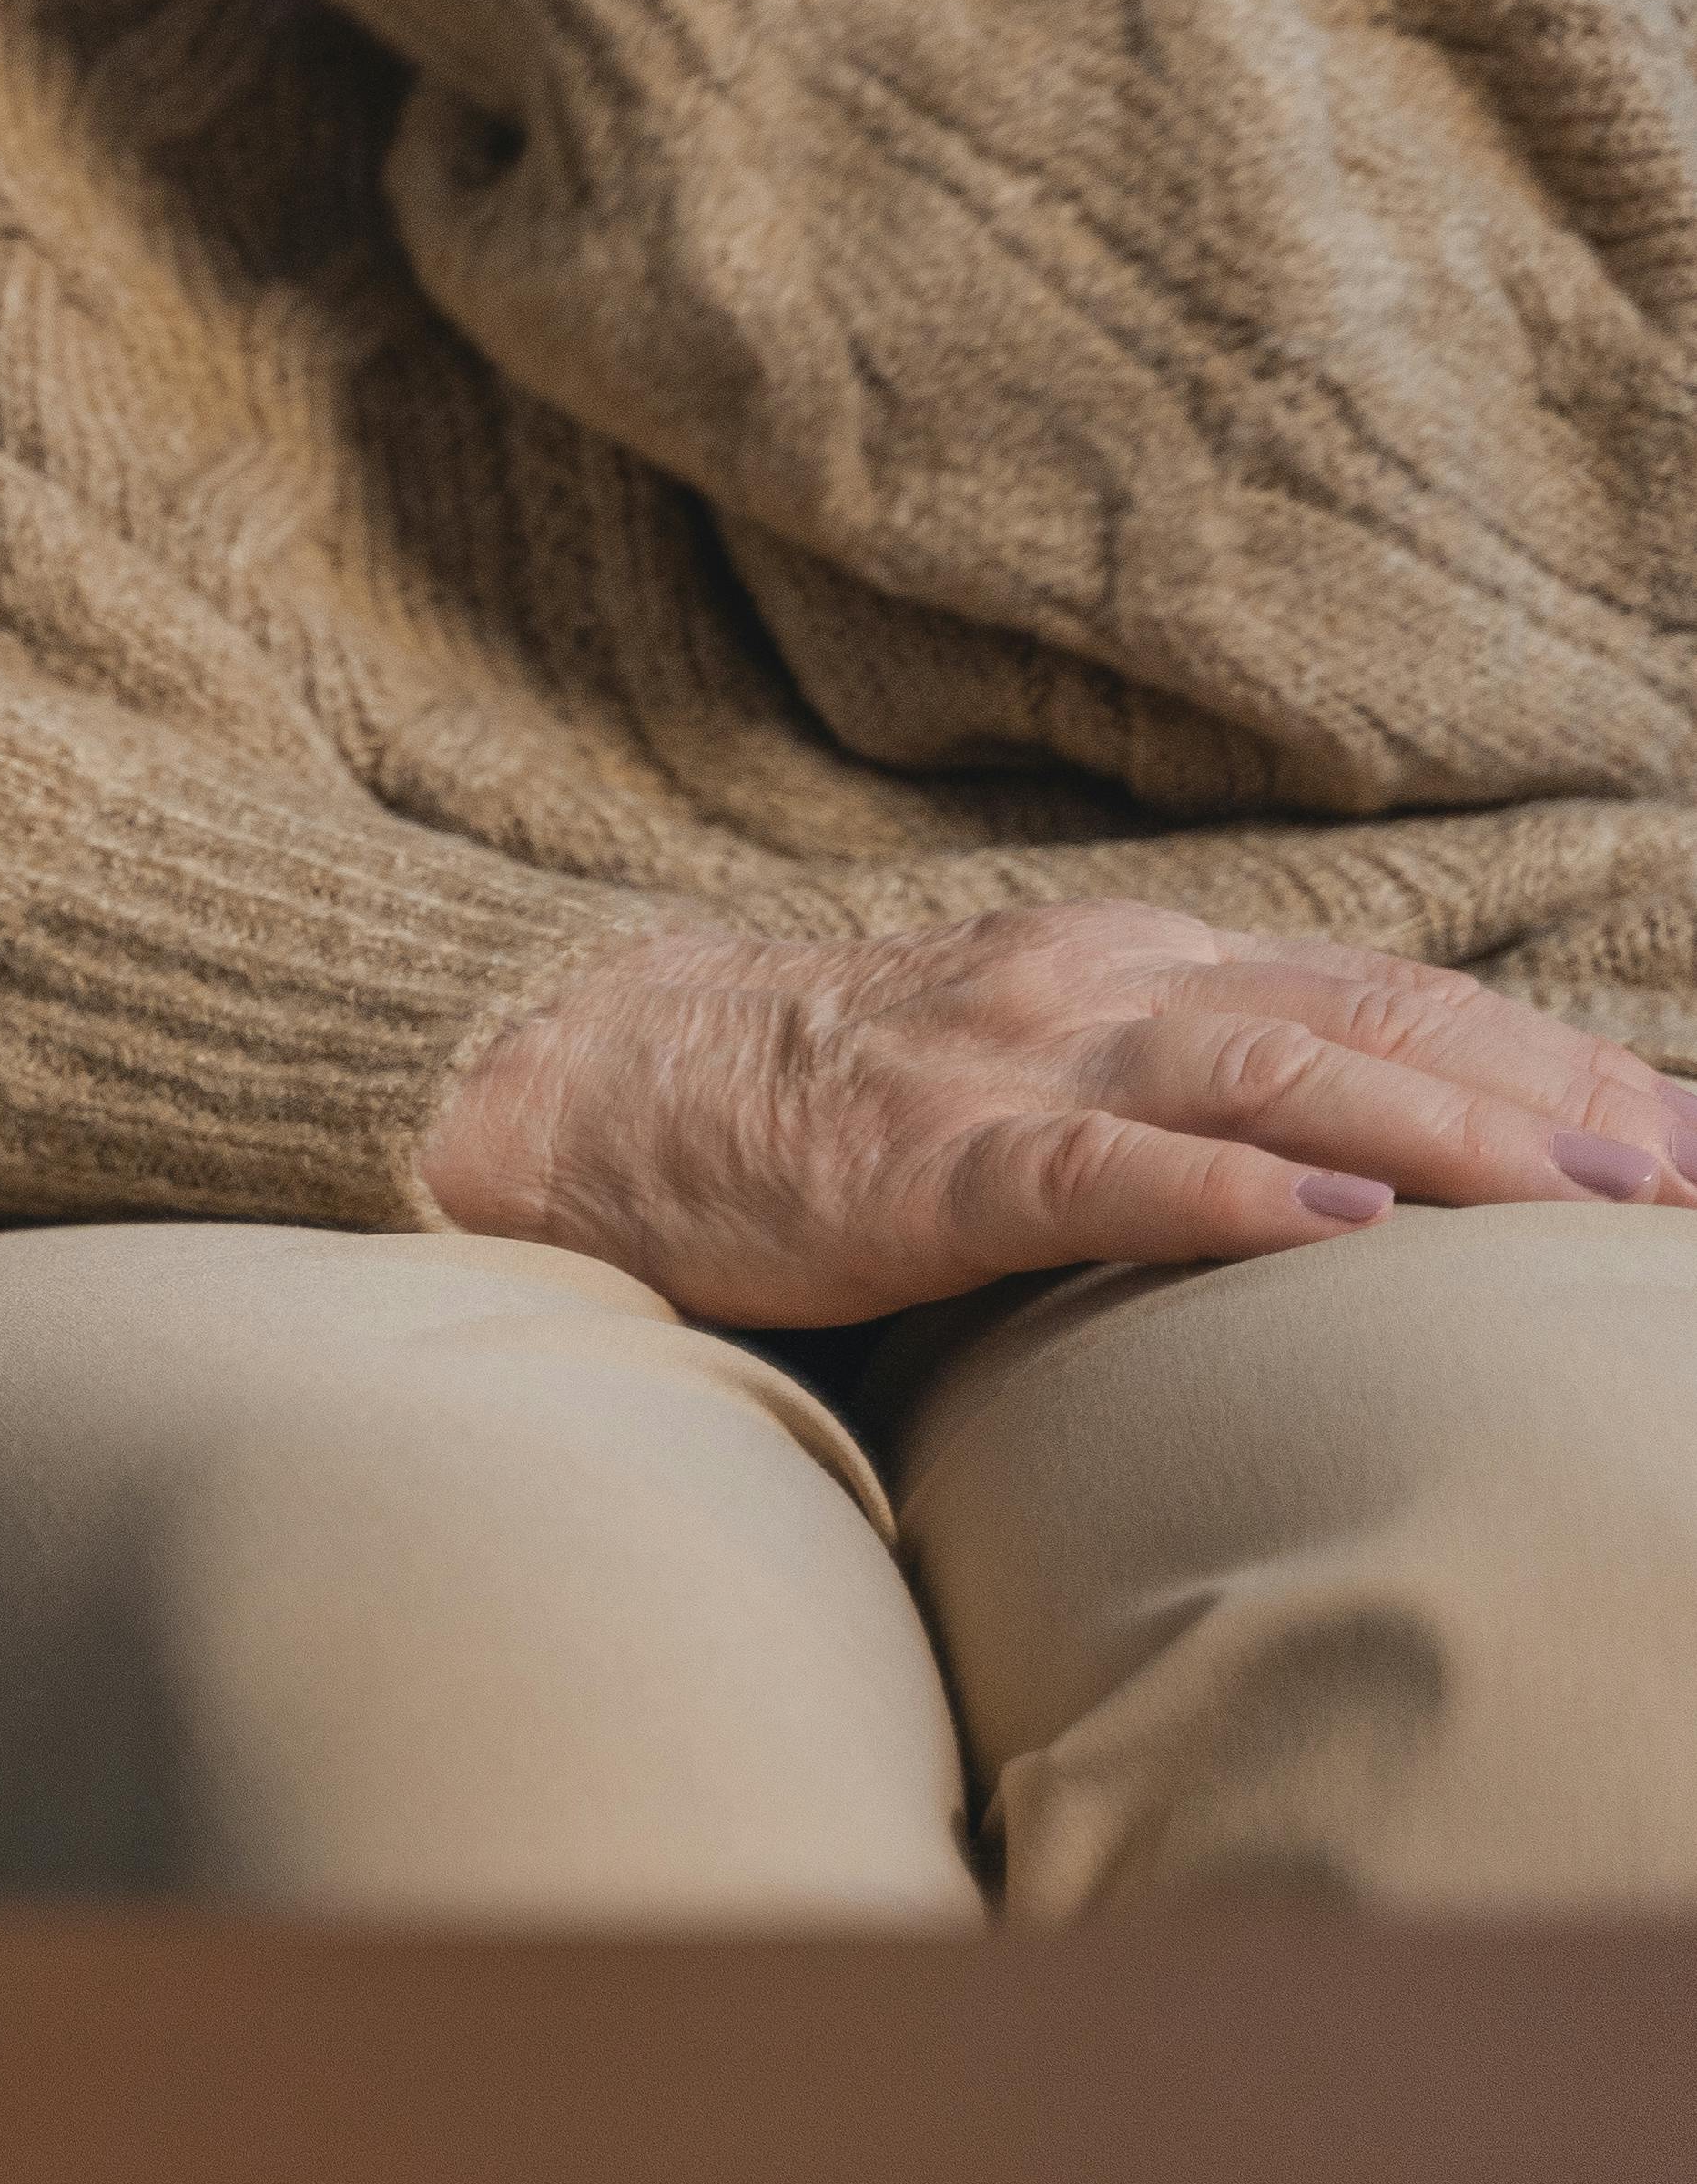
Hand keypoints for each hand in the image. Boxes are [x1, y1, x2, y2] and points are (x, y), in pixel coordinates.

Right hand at [422, 900, 1696, 1327]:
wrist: (596, 1085)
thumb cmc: (830, 1103)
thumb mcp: (1039, 1070)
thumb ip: (1188, 1095)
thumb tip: (1386, 1176)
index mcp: (1138, 967)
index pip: (1395, 997)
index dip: (1559, 1060)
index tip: (1695, 1135)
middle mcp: (1096, 985)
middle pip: (1373, 1021)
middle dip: (1560, 1099)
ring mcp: (1007, 1064)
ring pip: (1270, 1073)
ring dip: (1453, 1134)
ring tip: (1593, 1193)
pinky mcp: (918, 1160)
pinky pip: (1095, 1171)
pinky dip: (1228, 1191)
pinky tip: (1340, 1217)